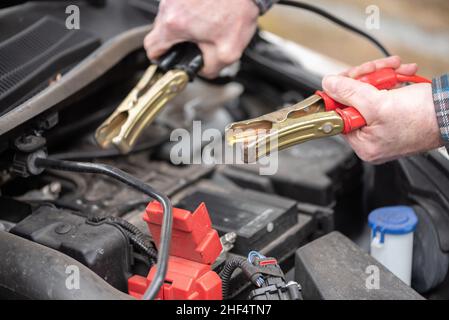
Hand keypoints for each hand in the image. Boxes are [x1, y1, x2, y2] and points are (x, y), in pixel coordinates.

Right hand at [144, 0, 258, 77]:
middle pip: (160, 32)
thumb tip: (202, 70)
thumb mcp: (227, 52)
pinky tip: (207, 15)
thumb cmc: (237, 10)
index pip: (151, 47)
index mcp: (175, 25)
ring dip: (183, 26)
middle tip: (192, 45)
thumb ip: (210, 69)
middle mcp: (170, 6)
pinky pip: (180, 5)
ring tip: (204, 28)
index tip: (167, 59)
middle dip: (174, 42)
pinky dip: (190, 12)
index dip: (159, 58)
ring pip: (169, 17)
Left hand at [322, 56, 442, 163]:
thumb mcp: (377, 103)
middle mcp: (371, 138)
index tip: (341, 79)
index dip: (340, 93)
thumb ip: (349, 93)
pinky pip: (384, 94)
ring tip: (395, 69)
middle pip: (354, 101)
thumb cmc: (423, 118)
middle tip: (374, 69)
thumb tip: (329, 85)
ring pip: (369, 93)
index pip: (339, 115)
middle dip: (365, 79)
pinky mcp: (395, 114)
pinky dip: (393, 80)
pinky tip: (403, 73)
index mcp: (363, 144)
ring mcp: (384, 126)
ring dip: (382, 76)